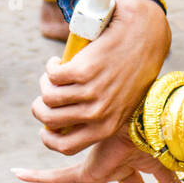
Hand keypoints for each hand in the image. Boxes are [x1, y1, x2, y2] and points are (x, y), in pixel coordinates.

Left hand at [13, 127, 183, 182]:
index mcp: (130, 167)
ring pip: (62, 181)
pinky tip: (21, 181)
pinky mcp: (87, 170)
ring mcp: (96, 167)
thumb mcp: (165, 173)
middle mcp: (109, 167)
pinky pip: (57, 178)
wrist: (148, 127)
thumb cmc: (158, 144)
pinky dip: (40, 181)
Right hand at [31, 0, 170, 153]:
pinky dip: (51, 66)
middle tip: (46, 92)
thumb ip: (98, 115)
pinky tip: (59, 61)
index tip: (44, 128)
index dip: (48, 138)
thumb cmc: (131, 69)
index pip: (66, 147)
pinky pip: (52, 75)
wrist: (143, 35)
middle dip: (40, 106)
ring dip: (45, 83)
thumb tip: (62, 123)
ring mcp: (92, 92)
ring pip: (48, 96)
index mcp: (108, 127)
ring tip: (55, 73)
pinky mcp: (83, 70)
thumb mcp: (121, 102)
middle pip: (50, 120)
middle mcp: (100, 113)